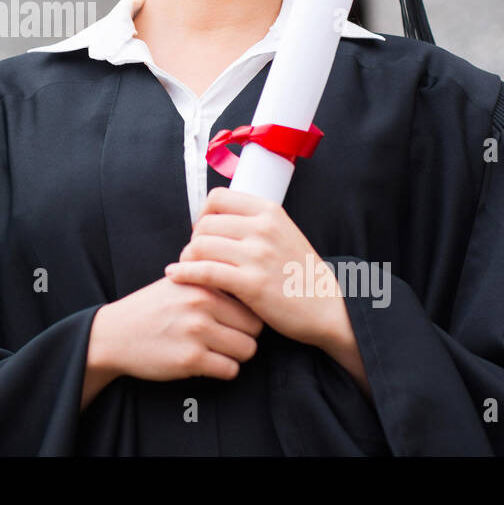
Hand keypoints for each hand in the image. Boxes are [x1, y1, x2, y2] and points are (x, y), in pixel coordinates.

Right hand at [90, 276, 263, 384]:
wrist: (114, 334)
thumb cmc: (150, 308)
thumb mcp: (178, 281)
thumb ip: (210, 279)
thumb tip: (249, 283)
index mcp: (202, 282)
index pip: (251, 300)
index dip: (247, 314)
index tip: (235, 321)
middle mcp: (202, 304)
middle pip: (255, 327)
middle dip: (245, 336)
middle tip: (227, 339)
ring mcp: (197, 332)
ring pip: (247, 350)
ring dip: (236, 355)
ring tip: (217, 351)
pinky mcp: (190, 359)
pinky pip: (230, 370)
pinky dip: (223, 370)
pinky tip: (206, 363)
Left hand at [164, 187, 345, 351]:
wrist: (328, 307)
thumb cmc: (299, 272)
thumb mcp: (282, 232)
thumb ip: (252, 222)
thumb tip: (213, 218)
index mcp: (269, 210)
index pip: (217, 198)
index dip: (202, 214)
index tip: (202, 232)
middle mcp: (263, 228)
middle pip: (204, 224)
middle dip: (193, 240)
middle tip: (194, 256)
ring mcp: (257, 255)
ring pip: (200, 247)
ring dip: (187, 258)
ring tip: (187, 268)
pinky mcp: (251, 284)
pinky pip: (204, 272)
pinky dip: (184, 273)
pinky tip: (175, 276)